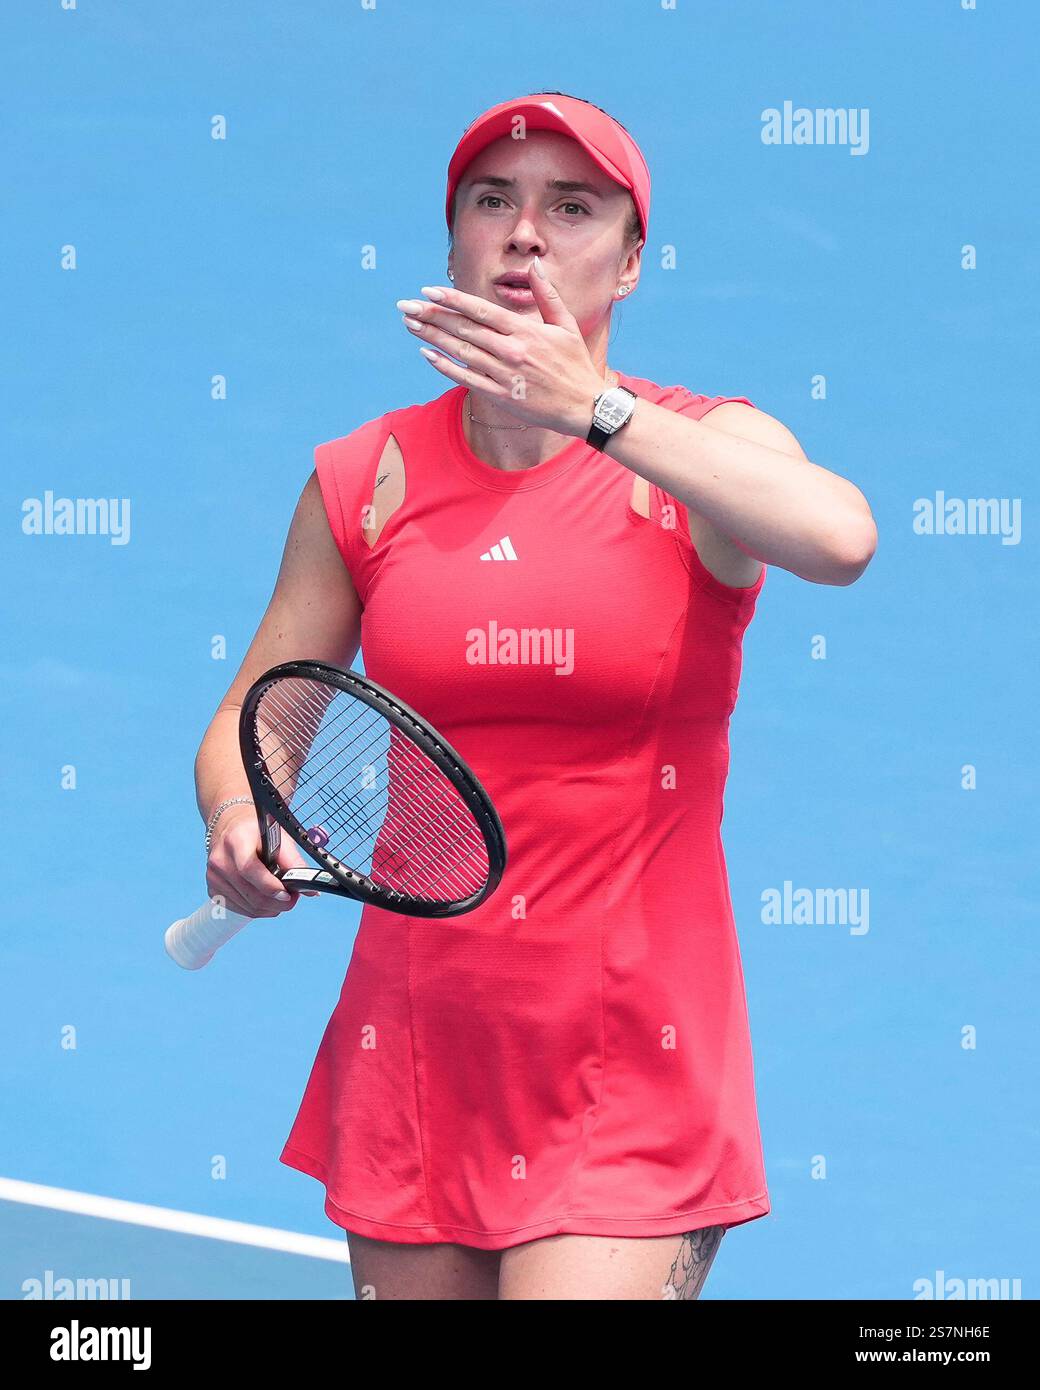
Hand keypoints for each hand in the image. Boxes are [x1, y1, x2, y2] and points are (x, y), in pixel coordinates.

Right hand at [205, 803, 318, 919]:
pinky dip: (258, 909)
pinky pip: (240, 910)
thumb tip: (311, 889)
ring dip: (270, 908)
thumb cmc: (257, 833)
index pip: (249, 869)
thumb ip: (294, 862)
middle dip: (277, 902)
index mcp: (236, 841)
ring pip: (248, 907)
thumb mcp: (278, 838)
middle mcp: (220, 860)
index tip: (288, 894)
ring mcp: (214, 877)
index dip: (270, 886)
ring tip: (281, 896)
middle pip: (251, 894)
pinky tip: (266, 899)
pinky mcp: (213, 890)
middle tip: (292, 898)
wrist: (231, 827)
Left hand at [397, 256, 608, 436]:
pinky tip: (427, 355)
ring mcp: (504, 375)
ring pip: (460, 352)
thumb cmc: (574, 364)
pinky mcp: (500, 396)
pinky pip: (467, 379)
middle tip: (406, 305)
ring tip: (411, 324)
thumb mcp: (566, 324)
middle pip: (463, 329)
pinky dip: (445, 367)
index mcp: (524, 331)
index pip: (480, 310)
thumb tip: (535, 263)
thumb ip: (546, 293)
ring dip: (432, 337)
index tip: (429, 290)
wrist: (584, 406)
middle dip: (432, 315)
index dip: (452, 299)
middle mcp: (510, 351)